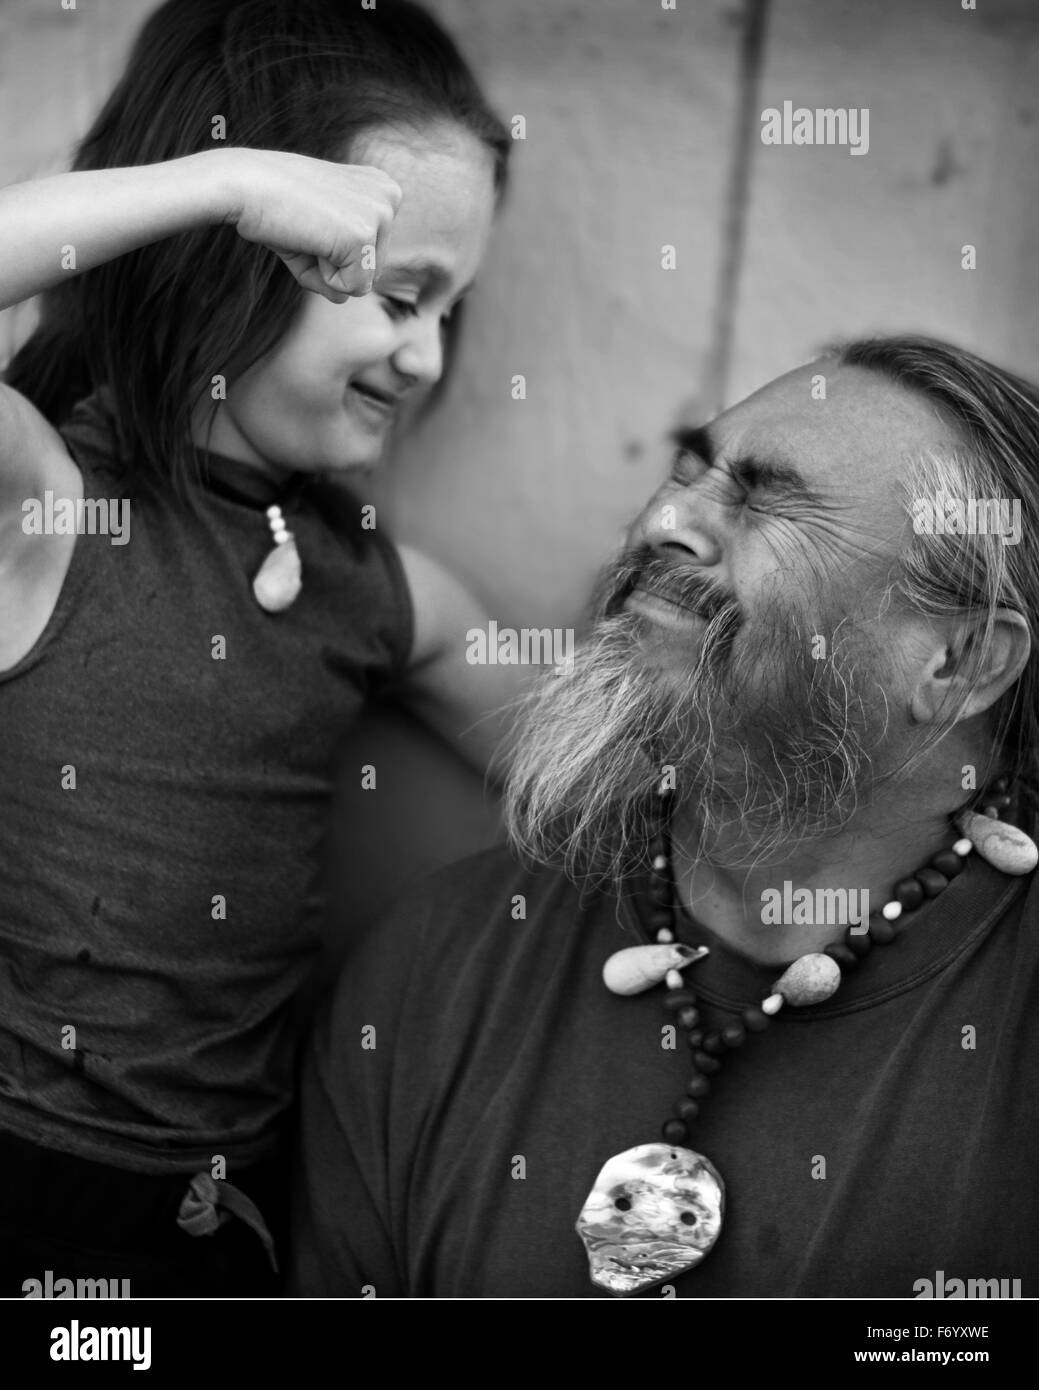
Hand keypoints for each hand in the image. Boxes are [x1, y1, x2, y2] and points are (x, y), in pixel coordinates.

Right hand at [221, 148, 401, 301]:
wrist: (241, 185)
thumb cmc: (273, 208)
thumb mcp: (313, 236)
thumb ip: (334, 267)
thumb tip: (343, 298)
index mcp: (382, 188)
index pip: (374, 253)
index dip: (336, 250)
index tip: (310, 218)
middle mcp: (389, 196)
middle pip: (374, 271)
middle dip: (334, 264)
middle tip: (304, 227)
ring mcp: (379, 215)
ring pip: (365, 283)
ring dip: (327, 270)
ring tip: (305, 231)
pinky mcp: (362, 236)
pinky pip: (351, 289)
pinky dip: (322, 277)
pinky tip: (306, 238)